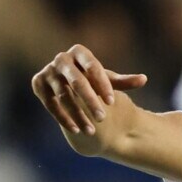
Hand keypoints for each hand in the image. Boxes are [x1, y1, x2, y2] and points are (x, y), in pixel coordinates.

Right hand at [32, 44, 146, 146]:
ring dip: (78, 113)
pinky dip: (63, 117)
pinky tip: (76, 130)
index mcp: (79, 51)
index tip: (113, 102)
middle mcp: (61, 58)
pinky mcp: (37, 84)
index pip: (92, 67)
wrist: (65, 85)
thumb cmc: (91, 81)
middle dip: (90, 100)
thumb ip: (124, 82)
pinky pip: (50, 104)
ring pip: (63, 95)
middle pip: (77, 81)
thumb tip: (144, 79)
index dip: (102, 84)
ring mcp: (48, 71)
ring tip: (92, 130)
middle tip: (102, 117)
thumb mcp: (106, 81)